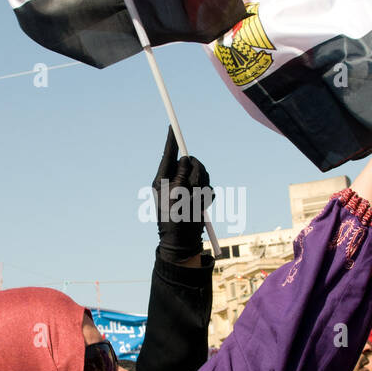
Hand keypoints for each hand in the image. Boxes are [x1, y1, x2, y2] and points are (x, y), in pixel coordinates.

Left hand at [151, 128, 212, 263]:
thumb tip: (186, 158)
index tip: (172, 126)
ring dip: (202, 188)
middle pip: (190, 164)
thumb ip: (181, 174)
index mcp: (162, 180)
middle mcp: (174, 182)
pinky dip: (207, 198)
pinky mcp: (198, 197)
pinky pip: (209, 188)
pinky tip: (199, 210)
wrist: (183, 244)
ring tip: (195, 205)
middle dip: (196, 174)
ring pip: (202, 175)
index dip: (171, 141)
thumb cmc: (174, 221)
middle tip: (193, 187)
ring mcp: (187, 189)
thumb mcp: (174, 194)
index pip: (168, 155)